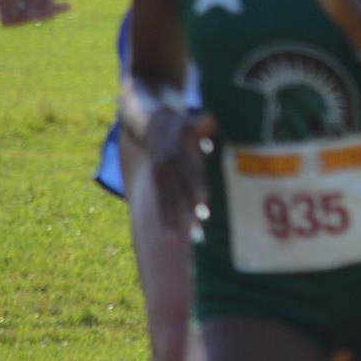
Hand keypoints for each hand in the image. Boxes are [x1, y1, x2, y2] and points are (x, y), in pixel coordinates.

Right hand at [143, 106, 217, 237]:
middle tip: (197, 227)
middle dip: (186, 209)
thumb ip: (202, 122)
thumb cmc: (181, 123)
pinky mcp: (157, 185)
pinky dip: (165, 222)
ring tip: (178, 242)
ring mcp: (160, 176)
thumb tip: (211, 121)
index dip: (195, 183)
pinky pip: (161, 205)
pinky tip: (172, 240)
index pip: (187, 168)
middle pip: (177, 189)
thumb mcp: (189, 118)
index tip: (204, 199)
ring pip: (167, 201)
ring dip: (172, 222)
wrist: (149, 123)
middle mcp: (166, 165)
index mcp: (177, 148)